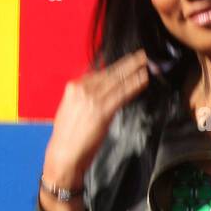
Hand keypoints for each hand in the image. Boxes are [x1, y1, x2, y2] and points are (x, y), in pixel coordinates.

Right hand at [42, 49, 150, 191]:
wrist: (63, 155)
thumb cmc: (67, 138)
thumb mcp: (71, 111)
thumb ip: (85, 99)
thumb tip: (100, 95)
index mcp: (74, 88)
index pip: (99, 73)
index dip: (115, 68)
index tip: (126, 63)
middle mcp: (83, 89)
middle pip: (110, 73)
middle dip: (128, 63)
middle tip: (141, 55)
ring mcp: (93, 99)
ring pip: (118, 81)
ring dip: (134, 71)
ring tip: (147, 64)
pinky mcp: (103, 111)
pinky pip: (122, 93)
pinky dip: (134, 85)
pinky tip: (143, 80)